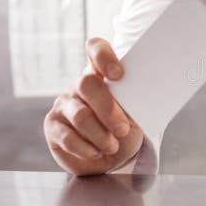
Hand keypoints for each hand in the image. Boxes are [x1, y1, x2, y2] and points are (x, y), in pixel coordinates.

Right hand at [44, 37, 143, 175]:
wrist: (111, 157)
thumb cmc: (123, 129)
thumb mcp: (134, 114)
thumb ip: (135, 101)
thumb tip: (152, 95)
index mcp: (101, 74)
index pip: (96, 49)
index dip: (104, 57)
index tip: (118, 74)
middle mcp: (79, 85)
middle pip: (87, 83)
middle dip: (108, 109)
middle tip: (123, 129)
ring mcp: (63, 104)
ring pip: (81, 115)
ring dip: (101, 135)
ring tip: (113, 146)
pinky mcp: (52, 125)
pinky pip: (68, 137)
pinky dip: (87, 149)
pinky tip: (97, 153)